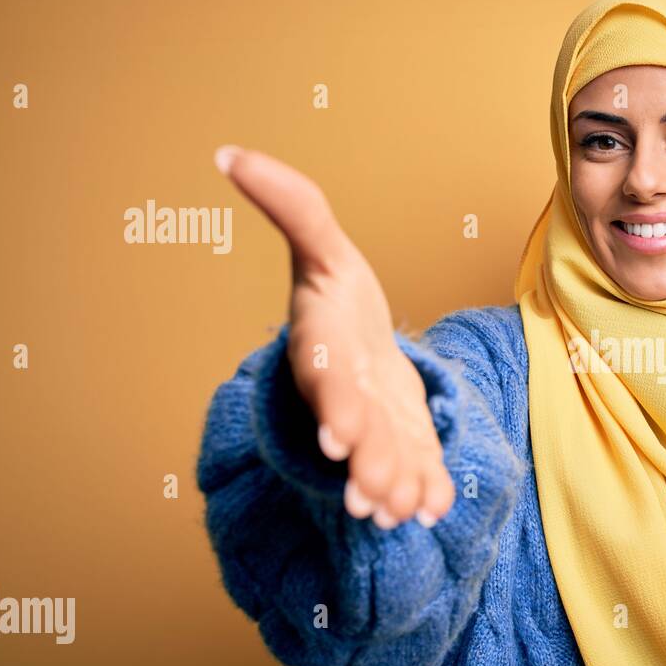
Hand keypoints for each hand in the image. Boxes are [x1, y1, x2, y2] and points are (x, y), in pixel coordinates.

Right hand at [214, 145, 454, 528]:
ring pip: (384, 459)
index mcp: (323, 349)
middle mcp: (347, 395)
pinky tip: (434, 506)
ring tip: (402, 512)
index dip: (331, 405)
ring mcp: (377, 424)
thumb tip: (230, 154)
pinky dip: (425, 489)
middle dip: (364, 462)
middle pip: (355, 432)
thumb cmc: (339, 295)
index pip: (324, 378)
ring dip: (392, 486)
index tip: (335, 439)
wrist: (361, 342)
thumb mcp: (322, 246)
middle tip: (371, 496)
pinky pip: (416, 469)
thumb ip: (291, 205)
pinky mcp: (406, 441)